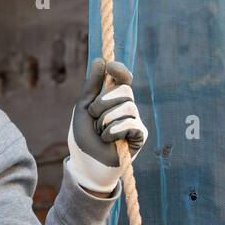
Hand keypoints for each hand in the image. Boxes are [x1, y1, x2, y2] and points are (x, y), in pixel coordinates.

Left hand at [66, 58, 147, 196]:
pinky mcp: (140, 135)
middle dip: (102, 103)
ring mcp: (135, 121)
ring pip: (127, 106)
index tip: (110, 68)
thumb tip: (101, 61)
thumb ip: (92, 86)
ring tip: (100, 132)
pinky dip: (113, 131)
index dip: (120, 70)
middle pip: (124, 90)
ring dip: (105, 120)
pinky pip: (130, 123)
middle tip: (94, 118)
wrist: (86, 163)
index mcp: (114, 99)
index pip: (124, 78)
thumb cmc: (83, 137)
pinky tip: (108, 140)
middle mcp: (127, 107)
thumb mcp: (83, 108)